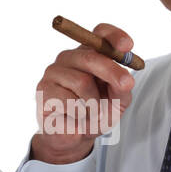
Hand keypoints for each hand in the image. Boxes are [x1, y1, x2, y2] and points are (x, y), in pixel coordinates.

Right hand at [31, 23, 135, 164]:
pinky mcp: (43, 91)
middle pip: (91, 56)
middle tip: (127, 85)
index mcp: (89, 54)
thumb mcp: (118, 101)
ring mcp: (54, 72)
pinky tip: (77, 118)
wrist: (75, 138)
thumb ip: (122, 88)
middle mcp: (69, 58)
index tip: (127, 46)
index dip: (114, 36)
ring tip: (93, 114)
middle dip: (112, 71)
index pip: (99, 34)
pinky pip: (69, 101)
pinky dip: (81, 114)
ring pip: (82, 82)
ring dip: (95, 104)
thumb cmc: (97, 113)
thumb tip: (125, 81)